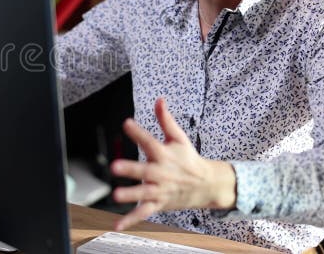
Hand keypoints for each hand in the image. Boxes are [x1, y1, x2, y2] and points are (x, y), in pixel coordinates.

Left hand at [110, 98, 236, 230]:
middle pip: (144, 170)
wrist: (207, 184)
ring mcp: (160, 190)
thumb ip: (166, 120)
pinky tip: (117, 224)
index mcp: (164, 154)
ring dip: (130, 195)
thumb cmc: (188, 159)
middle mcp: (161, 173)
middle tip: (115, 167)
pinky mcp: (158, 203)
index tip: (126, 123)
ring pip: (143, 193)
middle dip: (131, 169)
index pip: (150, 141)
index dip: (138, 132)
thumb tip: (159, 99)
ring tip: (116, 195)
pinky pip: (143, 213)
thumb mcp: (179, 138)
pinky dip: (130, 220)